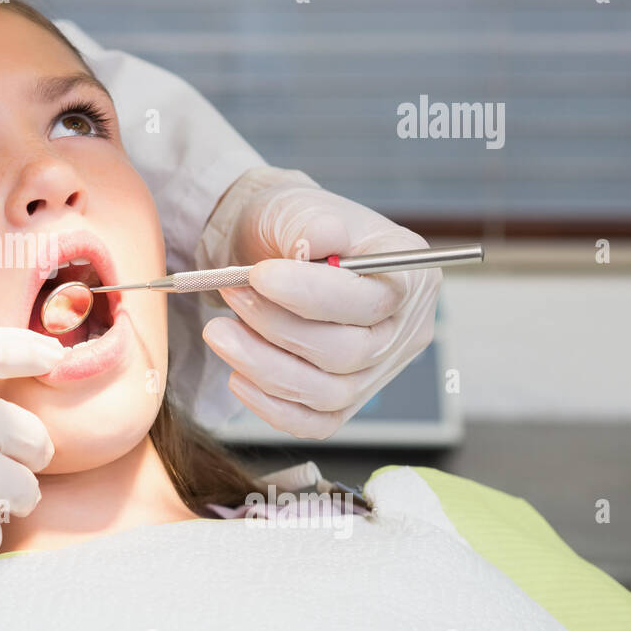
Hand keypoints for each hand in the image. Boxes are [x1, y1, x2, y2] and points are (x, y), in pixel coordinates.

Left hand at [198, 168, 440, 438]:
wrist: (267, 255)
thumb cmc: (291, 228)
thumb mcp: (298, 206)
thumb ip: (311, 222)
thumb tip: (318, 238)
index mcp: (410, 274)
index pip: (371, 301)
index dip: (312, 294)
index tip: (259, 275)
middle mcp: (404, 329)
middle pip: (350, 352)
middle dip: (279, 327)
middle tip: (232, 296)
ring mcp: (377, 371)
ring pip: (329, 392)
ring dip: (264, 366)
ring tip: (220, 332)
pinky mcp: (345, 401)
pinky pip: (315, 423)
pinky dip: (273, 406)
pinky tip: (237, 376)